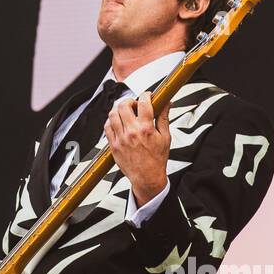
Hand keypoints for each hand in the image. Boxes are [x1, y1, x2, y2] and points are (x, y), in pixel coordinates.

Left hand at [105, 91, 169, 205]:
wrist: (147, 177)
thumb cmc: (156, 159)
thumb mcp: (165, 137)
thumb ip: (164, 118)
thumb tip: (167, 103)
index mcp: (146, 129)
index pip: (143, 103)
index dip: (146, 95)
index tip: (147, 96)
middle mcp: (132, 132)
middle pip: (124, 105)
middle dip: (130, 101)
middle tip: (134, 105)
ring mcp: (121, 139)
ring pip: (112, 114)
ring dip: (119, 109)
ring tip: (125, 112)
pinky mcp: (113, 145)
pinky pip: (107, 127)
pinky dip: (111, 121)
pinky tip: (118, 123)